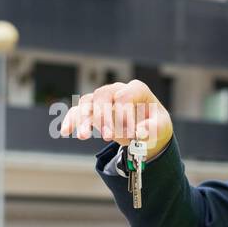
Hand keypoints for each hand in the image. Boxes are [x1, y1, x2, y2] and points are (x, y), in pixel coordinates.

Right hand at [59, 79, 173, 158]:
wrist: (147, 129)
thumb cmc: (154, 124)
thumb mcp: (161, 126)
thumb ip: (154, 128)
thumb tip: (140, 132)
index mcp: (136, 89)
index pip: (125, 95)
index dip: (126, 114)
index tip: (132, 134)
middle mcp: (117, 90)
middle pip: (103, 95)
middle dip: (103, 116)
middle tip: (108, 137)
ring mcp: (103, 100)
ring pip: (87, 102)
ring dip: (84, 119)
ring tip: (84, 136)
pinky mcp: (93, 111)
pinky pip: (77, 111)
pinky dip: (71, 120)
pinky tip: (66, 132)